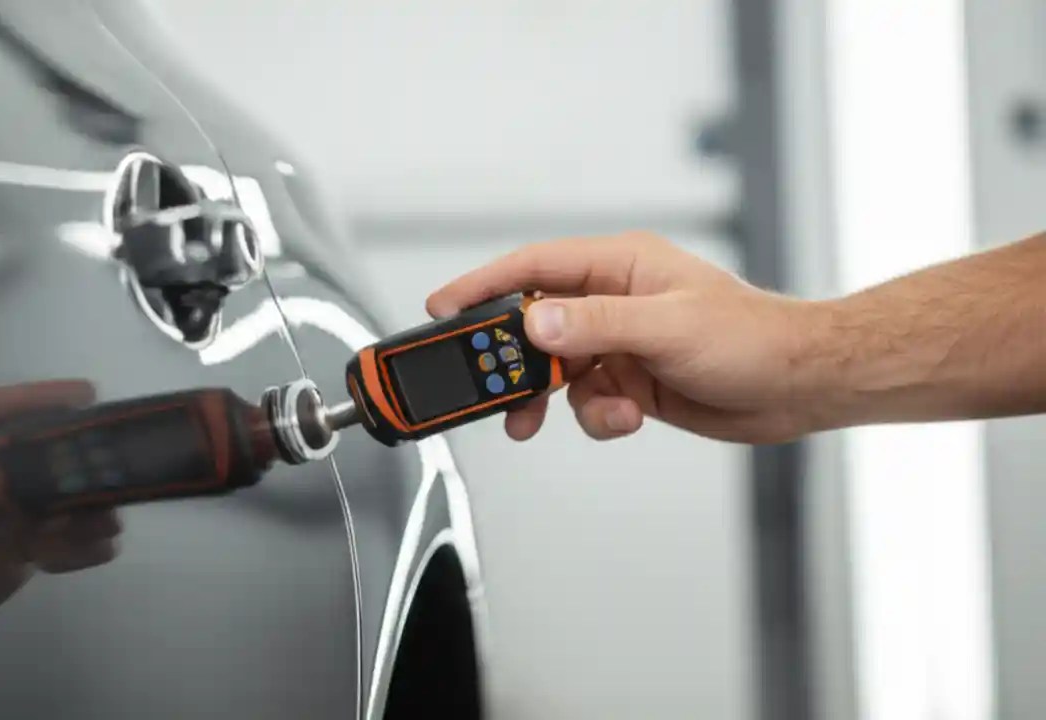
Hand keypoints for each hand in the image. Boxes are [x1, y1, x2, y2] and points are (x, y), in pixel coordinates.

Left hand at [0, 381, 122, 713]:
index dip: (27, 402)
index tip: (83, 395)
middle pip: (24, 455)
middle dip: (70, 458)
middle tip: (116, 463)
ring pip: (45, 500)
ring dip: (82, 506)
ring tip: (112, 520)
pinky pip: (49, 542)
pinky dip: (77, 544)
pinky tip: (101, 550)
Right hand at [428, 233, 828, 443]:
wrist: (796, 386)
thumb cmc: (752, 339)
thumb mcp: (666, 327)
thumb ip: (596, 325)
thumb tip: (535, 323)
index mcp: (621, 266)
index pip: (534, 268)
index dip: (484, 285)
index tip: (444, 307)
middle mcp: (615, 300)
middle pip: (536, 324)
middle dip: (514, 359)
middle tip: (492, 385)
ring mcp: (621, 341)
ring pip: (557, 370)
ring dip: (553, 398)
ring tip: (549, 418)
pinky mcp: (630, 378)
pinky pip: (587, 400)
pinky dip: (595, 416)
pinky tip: (624, 418)